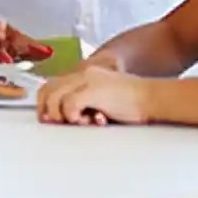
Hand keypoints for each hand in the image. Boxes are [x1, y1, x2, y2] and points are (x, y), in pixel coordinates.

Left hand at [36, 65, 150, 125]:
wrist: (153, 97)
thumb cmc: (132, 103)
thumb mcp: (101, 101)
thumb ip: (84, 104)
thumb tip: (66, 118)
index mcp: (83, 75)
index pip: (51, 84)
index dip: (44, 102)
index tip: (45, 117)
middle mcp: (83, 74)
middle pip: (49, 89)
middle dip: (47, 109)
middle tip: (55, 123)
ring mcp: (88, 80)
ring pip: (56, 97)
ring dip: (60, 114)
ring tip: (75, 122)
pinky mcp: (95, 90)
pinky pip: (70, 103)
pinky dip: (71, 114)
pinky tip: (83, 120)